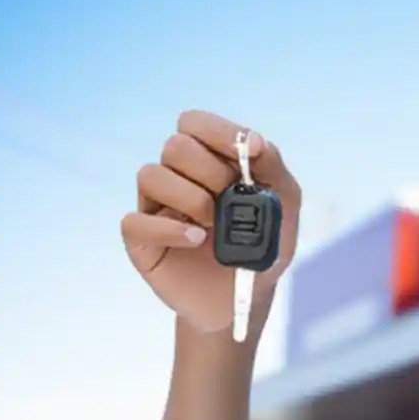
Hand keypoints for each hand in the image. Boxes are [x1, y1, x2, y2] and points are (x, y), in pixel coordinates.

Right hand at [121, 110, 301, 333]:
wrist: (247, 297)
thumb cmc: (264, 245)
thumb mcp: (284, 205)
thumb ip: (273, 166)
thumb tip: (254, 140)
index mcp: (210, 160)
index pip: (194, 123)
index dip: (216, 131)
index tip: (245, 154)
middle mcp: (179, 177)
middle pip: (175, 146)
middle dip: (210, 170)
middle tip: (230, 198)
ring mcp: (157, 207)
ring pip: (151, 175)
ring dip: (191, 198)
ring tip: (213, 224)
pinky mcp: (142, 240)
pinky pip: (135, 221)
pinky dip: (169, 229)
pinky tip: (196, 240)